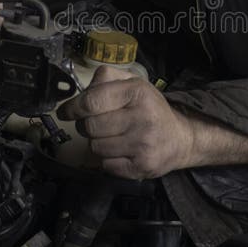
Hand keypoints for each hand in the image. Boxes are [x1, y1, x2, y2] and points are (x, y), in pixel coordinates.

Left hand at [57, 65, 194, 178]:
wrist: (181, 139)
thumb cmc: (151, 110)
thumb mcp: (134, 84)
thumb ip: (106, 79)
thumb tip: (78, 94)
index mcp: (138, 92)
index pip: (91, 102)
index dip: (73, 108)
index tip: (66, 112)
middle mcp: (142, 118)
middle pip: (90, 126)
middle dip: (87, 126)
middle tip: (97, 124)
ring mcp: (142, 145)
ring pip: (95, 147)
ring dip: (98, 143)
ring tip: (113, 137)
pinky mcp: (140, 167)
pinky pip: (105, 165)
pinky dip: (107, 159)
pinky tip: (121, 150)